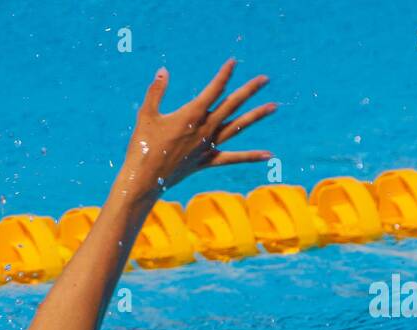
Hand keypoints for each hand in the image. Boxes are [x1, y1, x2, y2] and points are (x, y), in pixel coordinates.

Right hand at [116, 59, 275, 200]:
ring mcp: (208, 146)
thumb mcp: (146, 115)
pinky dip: (250, 156)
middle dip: (249, 90)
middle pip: (232, 105)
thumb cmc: (142, 147)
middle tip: (265, 79)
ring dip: (256, 116)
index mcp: (191, 115)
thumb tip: (164, 71)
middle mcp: (204, 129)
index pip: (213, 90)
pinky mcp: (206, 161)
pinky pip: (232, 158)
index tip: (234, 62)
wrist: (144, 180)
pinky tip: (268, 154)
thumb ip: (156, 91)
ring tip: (274, 107)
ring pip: (237, 127)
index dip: (224, 75)